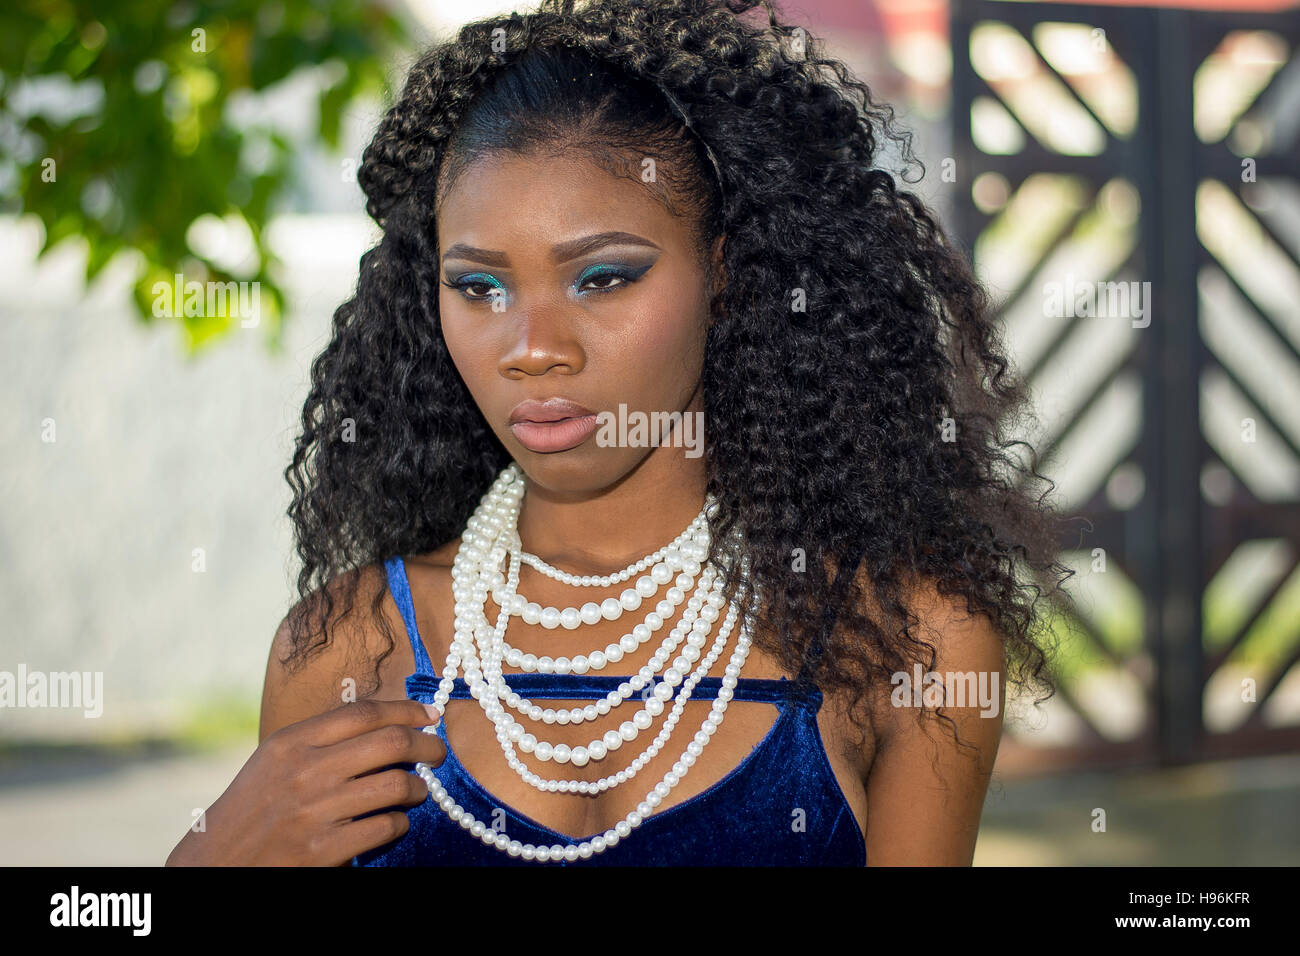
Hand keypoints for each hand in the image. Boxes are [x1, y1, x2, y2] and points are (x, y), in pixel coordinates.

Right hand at [165, 698, 446, 865]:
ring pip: (396, 786)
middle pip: (390, 743)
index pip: (364, 713)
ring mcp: (315, 811)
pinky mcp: (324, 849)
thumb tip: (386, 723)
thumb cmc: (253, 807)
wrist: (215, 861)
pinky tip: (395, 823)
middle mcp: (305, 770)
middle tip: (437, 753)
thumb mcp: (276, 759)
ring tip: (418, 792)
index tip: (430, 715)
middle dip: (426, 746)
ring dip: (417, 788)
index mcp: (292, 742)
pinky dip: (399, 823)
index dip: (406, 710)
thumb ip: (322, 739)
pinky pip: (386, 827)